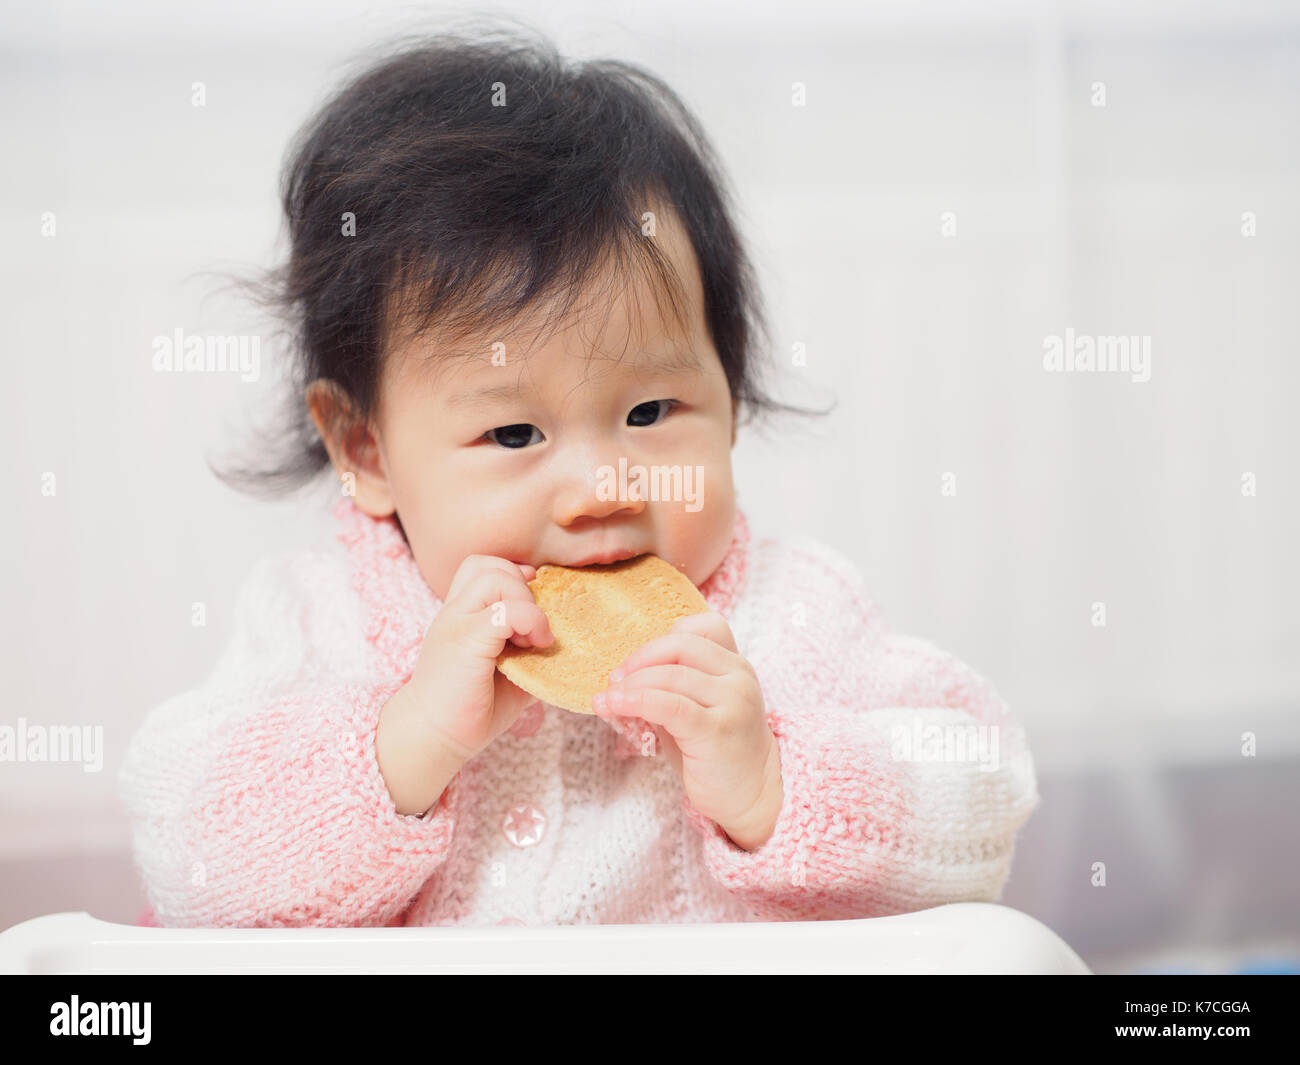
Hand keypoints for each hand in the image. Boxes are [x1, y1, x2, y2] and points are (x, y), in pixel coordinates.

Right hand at [405, 555, 552, 764]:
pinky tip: (534, 646)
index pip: (484, 567)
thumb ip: (529, 648)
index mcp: (461, 614)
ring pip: (496, 576)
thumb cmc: (469, 709)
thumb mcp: (510, 671)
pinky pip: (506, 610)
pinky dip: (530, 621)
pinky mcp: (465, 640)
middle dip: (522, 588)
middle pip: (489, 564)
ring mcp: (457, 622)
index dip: (516, 581)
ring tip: (531, 638)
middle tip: (531, 627)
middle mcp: (455, 611)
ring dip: (526, 602)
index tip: (531, 615)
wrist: (432, 738)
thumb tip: (565, 641)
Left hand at [592, 611, 781, 848]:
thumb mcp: (698, 709)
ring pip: (671, 675)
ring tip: (607, 698)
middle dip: (639, 659)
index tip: (638, 661)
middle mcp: (739, 676)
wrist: (754, 795)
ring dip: (630, 684)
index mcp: (735, 665)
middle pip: (681, 645)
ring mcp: (732, 702)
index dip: (665, 638)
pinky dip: (636, 701)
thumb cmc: (718, 753)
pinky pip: (670, 706)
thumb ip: (670, 687)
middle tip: (614, 679)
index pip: (705, 626)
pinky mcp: (717, 730)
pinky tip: (614, 707)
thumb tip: (620, 678)